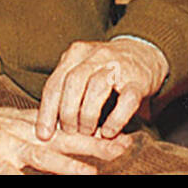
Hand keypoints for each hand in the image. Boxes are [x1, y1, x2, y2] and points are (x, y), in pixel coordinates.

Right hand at [0, 102, 131, 174]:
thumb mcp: (17, 122)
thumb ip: (43, 129)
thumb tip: (69, 135)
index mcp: (36, 125)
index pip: (73, 128)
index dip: (99, 133)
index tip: (125, 137)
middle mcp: (29, 135)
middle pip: (68, 140)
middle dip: (96, 146)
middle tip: (122, 149)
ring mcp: (11, 149)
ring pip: (45, 158)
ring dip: (69, 167)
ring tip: (90, 174)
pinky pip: (12, 177)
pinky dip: (25, 183)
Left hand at [36, 38, 169, 140]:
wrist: (144, 53)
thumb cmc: (105, 70)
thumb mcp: (81, 71)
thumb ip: (65, 91)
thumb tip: (47, 127)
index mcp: (76, 53)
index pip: (55, 82)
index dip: (47, 111)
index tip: (43, 134)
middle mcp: (96, 55)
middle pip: (73, 82)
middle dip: (67, 112)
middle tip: (68, 132)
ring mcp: (119, 65)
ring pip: (97, 87)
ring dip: (87, 115)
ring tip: (86, 133)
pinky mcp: (139, 80)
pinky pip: (126, 100)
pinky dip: (115, 119)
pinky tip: (108, 132)